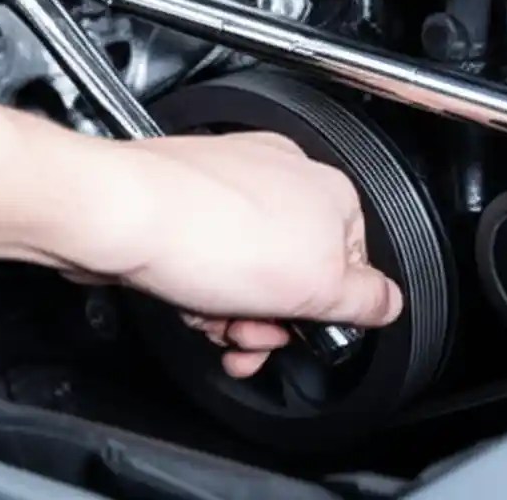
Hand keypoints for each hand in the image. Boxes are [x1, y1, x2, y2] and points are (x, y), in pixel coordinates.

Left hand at [60, 132, 403, 377]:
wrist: (117, 216)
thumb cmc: (205, 231)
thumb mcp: (317, 285)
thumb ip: (367, 299)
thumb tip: (388, 305)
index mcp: (329, 190)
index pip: (352, 266)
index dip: (324, 310)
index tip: (299, 328)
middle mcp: (282, 178)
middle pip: (296, 275)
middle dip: (271, 319)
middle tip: (247, 330)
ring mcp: (229, 188)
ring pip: (249, 275)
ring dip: (233, 313)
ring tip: (210, 316)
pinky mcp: (186, 204)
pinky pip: (208, 262)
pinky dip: (200, 292)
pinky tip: (187, 302)